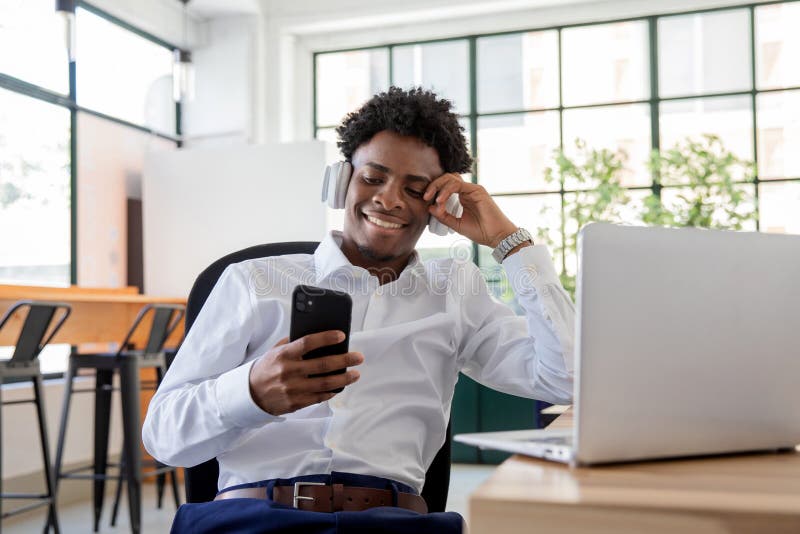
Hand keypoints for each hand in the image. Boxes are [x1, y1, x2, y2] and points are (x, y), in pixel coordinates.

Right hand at [248, 330, 363, 415]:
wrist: (250, 393)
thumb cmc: (267, 367)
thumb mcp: (275, 351)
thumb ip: (293, 343)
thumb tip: (318, 338)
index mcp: (284, 354)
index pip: (308, 342)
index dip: (326, 338)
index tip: (341, 335)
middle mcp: (289, 371)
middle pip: (322, 365)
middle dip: (344, 360)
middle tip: (358, 357)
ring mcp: (292, 389)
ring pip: (325, 383)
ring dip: (344, 379)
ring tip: (355, 374)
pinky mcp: (295, 403)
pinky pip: (318, 397)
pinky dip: (331, 392)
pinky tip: (339, 386)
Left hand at [423, 173, 521, 247]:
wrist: (496, 237)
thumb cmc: (481, 232)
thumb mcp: (456, 224)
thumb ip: (443, 216)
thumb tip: (429, 207)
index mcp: (463, 197)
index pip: (446, 186)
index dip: (434, 190)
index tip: (425, 200)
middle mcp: (468, 191)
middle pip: (447, 178)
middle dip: (434, 185)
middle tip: (425, 196)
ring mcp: (473, 189)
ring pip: (451, 178)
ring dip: (438, 186)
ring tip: (431, 198)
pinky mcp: (477, 190)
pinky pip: (458, 185)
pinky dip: (447, 191)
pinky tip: (441, 200)